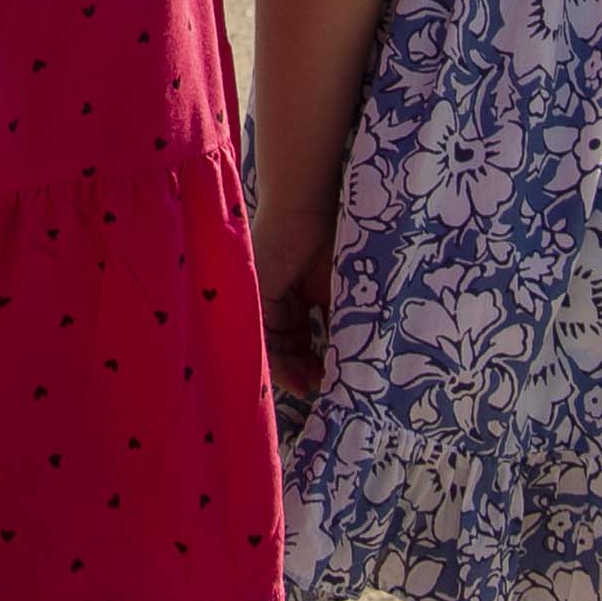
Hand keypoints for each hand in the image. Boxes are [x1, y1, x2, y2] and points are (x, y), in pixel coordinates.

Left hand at [256, 200, 330, 403]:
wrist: (315, 211)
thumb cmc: (337, 247)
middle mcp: (280, 299)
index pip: (303, 339)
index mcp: (301, 295)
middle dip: (303, 372)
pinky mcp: (254, 297)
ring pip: (273, 346)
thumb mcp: (342, 299)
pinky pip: (261, 338)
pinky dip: (277, 362)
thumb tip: (347, 371)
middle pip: (287, 346)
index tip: (332, 381)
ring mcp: (265, 298)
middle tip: (320, 390)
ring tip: (311, 387)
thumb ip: (339, 331)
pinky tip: (296, 377)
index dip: (316, 363)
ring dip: (292, 372)